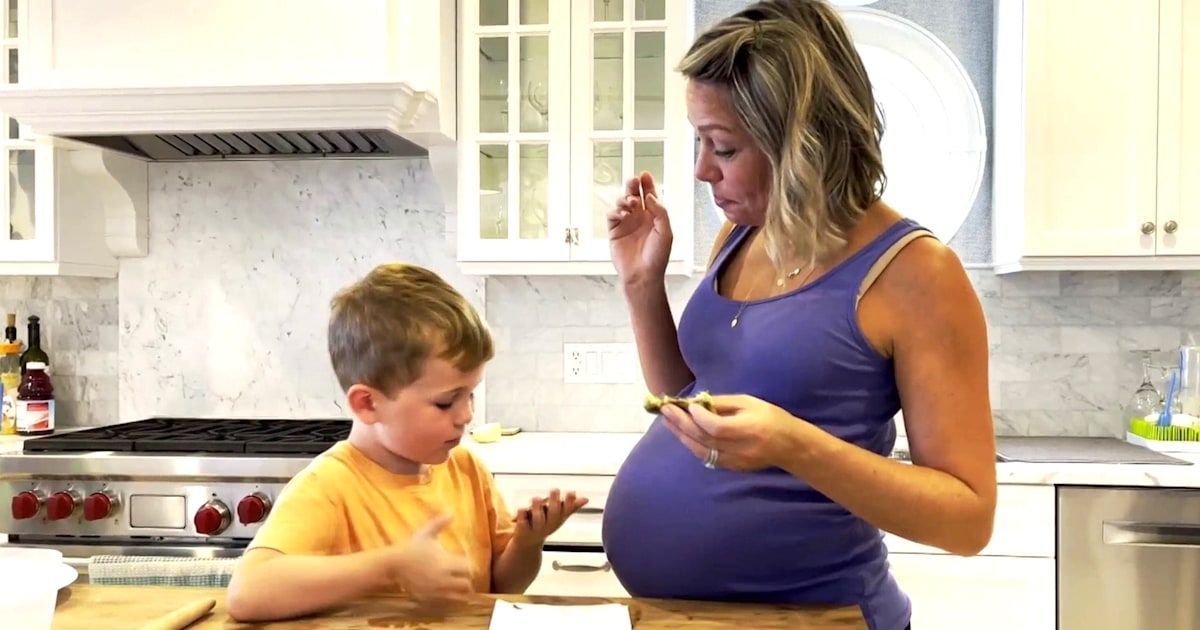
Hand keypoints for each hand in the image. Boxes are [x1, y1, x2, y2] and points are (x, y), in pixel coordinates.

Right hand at [388, 513, 473, 603]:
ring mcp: (436, 590)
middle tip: (461, 576)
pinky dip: (450, 598)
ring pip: (459, 596)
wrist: (394, 565)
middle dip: (466, 580)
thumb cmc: (411, 547)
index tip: (461, 563)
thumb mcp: (426, 534)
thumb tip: (451, 512)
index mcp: (444, 562)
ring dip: (460, 591)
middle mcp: (442, 578)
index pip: (467, 568)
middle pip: (466, 584)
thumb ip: (439, 523)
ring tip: (456, 584)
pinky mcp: (429, 598)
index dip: (466, 566)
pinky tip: (445, 590)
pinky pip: (447, 602)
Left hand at [512, 489, 588, 547]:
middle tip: (555, 490)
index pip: (566, 511)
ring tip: (536, 498)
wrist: (528, 545)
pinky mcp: (522, 530)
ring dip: (537, 508)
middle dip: (554, 503)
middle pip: (553, 515)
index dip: (569, 503)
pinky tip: (521, 508)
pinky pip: (522, 523)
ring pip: (538, 520)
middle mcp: (548, 525)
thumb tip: (586, 499)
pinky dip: (521, 516)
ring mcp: (535, 529)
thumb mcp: (558, 518)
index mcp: (557, 520)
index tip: (571, 492)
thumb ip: (571, 507)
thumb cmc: (544, 526)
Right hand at [607, 172, 672, 286]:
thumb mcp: (666, 233)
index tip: (645, 174)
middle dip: (633, 186)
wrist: (643, 275)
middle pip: (634, 195)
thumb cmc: (657, 257)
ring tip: (632, 203)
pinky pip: (612, 215)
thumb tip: (650, 196)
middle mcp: (639, 218)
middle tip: (634, 180)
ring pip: (622, 203)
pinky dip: (616, 211)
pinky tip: (623, 213)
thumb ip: (660, 212)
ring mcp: (626, 224)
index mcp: (653, 217)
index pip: (649, 196)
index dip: (647, 184)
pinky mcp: (614, 231)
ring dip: (626, 198)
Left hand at [659, 394, 801, 471]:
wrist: (788, 446)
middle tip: (666, 410)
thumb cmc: (770, 417)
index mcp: (749, 429)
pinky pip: (706, 456)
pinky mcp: (731, 468)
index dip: (699, 417)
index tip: (688, 405)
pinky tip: (683, 434)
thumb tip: (696, 402)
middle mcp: (740, 449)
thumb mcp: (749, 403)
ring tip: (668, 421)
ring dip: (682, 435)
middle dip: (682, 424)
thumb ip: (723, 404)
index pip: (717, 427)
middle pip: (704, 439)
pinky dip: (692, 444)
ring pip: (701, 450)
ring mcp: (735, 461)